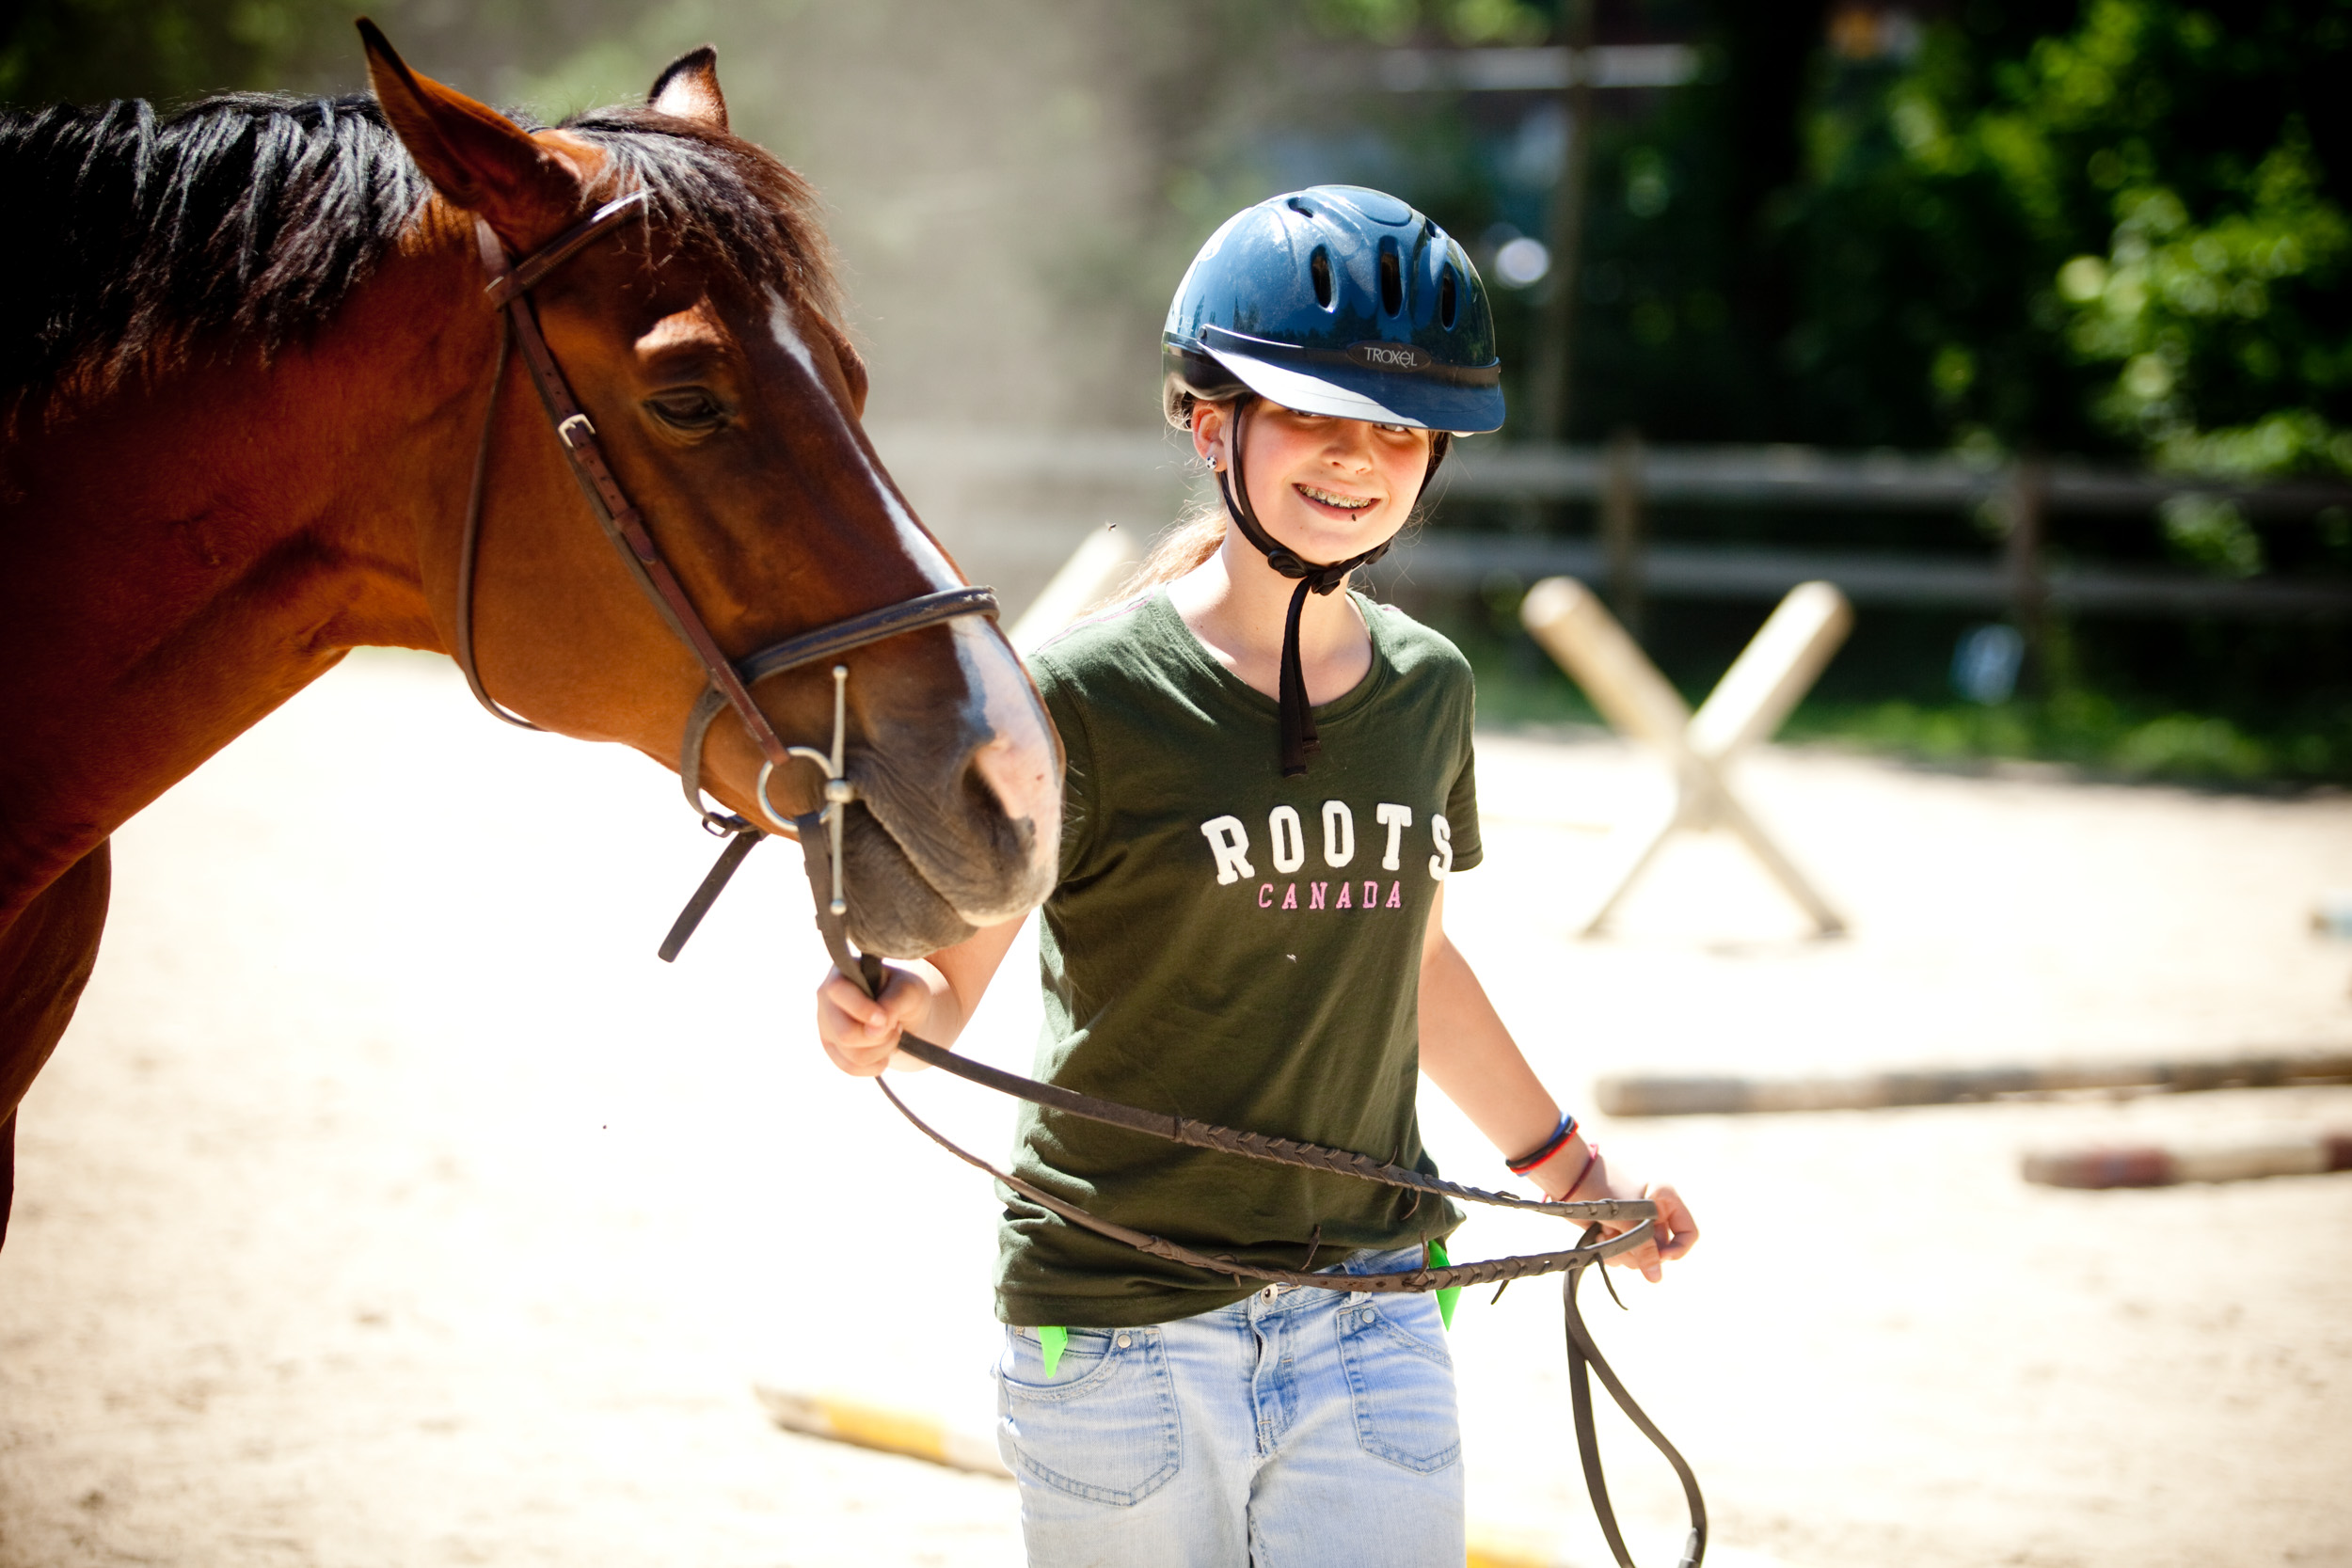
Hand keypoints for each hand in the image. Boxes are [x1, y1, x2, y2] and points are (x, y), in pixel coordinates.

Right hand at [814, 962, 931, 1076]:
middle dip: (880, 1037)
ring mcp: (825, 1025)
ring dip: (883, 1049)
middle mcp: (826, 999)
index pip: (838, 991)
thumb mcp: (908, 990)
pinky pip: (851, 1068)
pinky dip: (876, 1064)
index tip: (885, 1019)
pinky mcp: (831, 1048)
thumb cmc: (904, 994)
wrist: (905, 1013)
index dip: (862, 1009)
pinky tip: (886, 1051)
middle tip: (896, 1025)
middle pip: (845, 1033)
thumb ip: (893, 1002)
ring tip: (893, 1033)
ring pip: (852, 1055)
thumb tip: (875, 1027)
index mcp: (841, 973)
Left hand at [1594, 1164, 1696, 1283]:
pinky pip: (1624, 1251)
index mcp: (1666, 1199)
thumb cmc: (1604, 1188)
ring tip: (1606, 1234)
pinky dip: (1612, 1248)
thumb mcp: (1629, 1219)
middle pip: (1660, 1248)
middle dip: (1640, 1251)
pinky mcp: (1618, 1228)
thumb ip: (1645, 1249)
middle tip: (1622, 1242)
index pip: (1687, 1232)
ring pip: (1640, 1253)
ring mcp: (1635, 1220)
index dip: (1678, 1249)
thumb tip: (1656, 1278)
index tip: (1659, 1257)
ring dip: (1623, 1250)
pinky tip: (1599, 1234)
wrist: (1569, 1177)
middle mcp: (1654, 1211)